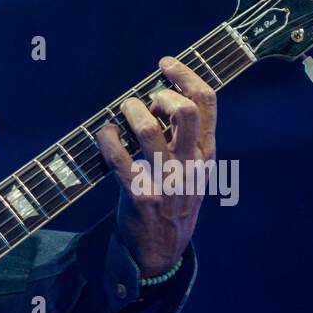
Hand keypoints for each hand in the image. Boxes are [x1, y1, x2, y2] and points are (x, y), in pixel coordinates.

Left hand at [95, 56, 215, 277]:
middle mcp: (190, 164)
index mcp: (206, 152)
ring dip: (129, 111)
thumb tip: (161, 94)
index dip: (185, 75)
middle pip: (185, 111)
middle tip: (145, 100)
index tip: (165, 64)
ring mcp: (166, 180)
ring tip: (122, 113)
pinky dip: (106, 138)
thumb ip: (184, 134)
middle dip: (160, 95)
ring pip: (147, 129)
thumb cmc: (174, 196)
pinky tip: (105, 134)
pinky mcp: (139, 194)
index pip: (207, 102)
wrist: (163, 248)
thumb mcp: (192, 167)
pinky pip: (117, 157)